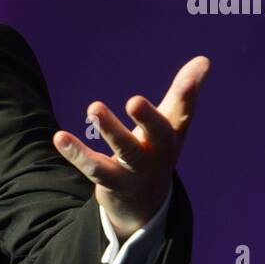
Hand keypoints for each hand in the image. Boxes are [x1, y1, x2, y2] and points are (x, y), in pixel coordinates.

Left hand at [51, 56, 210, 239]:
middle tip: (134, 100)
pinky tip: (60, 137)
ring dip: (110, 129)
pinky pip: (94, 168)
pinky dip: (76, 153)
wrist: (144, 204)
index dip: (188, 95)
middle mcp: (159, 153)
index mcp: (172, 135)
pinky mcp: (112, 183)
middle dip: (148, 119)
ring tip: (94, 107)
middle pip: (158, 135)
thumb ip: (182, 94)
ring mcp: (137, 171)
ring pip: (125, 151)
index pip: (183, 113)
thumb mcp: (171, 125)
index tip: (192, 75)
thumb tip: (204, 59)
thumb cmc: (157, 152)